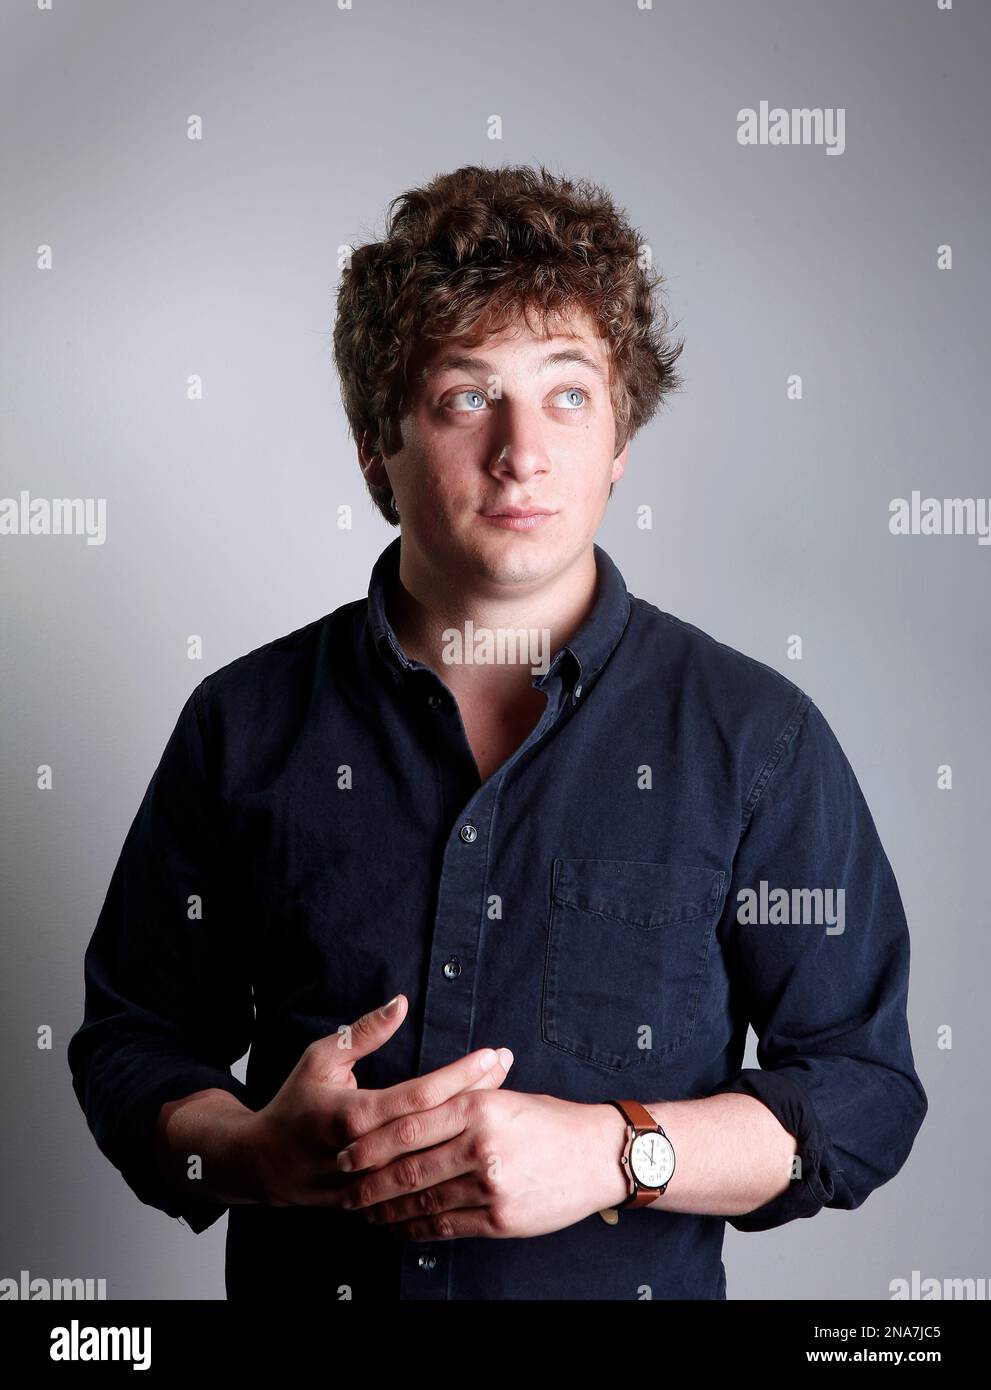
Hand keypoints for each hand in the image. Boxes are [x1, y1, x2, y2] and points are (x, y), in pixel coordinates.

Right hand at [245, 993, 513, 1206]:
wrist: (263, 1164)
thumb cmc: (295, 1103)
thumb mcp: (322, 1059)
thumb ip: (363, 1033)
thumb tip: (401, 1003)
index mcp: (355, 1117)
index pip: (420, 1095)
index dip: (459, 1074)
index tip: (492, 1053)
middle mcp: (368, 1154)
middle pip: (437, 1126)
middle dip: (478, 1094)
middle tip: (509, 1067)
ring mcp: (375, 1184)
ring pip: (436, 1158)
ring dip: (471, 1128)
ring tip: (507, 1102)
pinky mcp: (379, 1202)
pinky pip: (424, 1185)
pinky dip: (452, 1162)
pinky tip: (479, 1145)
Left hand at [337, 1089, 630, 1239]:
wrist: (598, 1155)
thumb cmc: (550, 1121)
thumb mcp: (505, 1097)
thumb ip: (461, 1098)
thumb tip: (415, 1097)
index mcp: (478, 1106)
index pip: (408, 1126)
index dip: (370, 1144)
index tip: (345, 1151)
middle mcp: (481, 1145)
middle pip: (408, 1168)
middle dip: (368, 1181)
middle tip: (343, 1187)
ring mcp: (491, 1186)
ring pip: (422, 1202)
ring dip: (385, 1209)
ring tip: (364, 1211)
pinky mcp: (500, 1219)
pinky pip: (445, 1226)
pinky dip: (415, 1228)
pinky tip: (399, 1227)